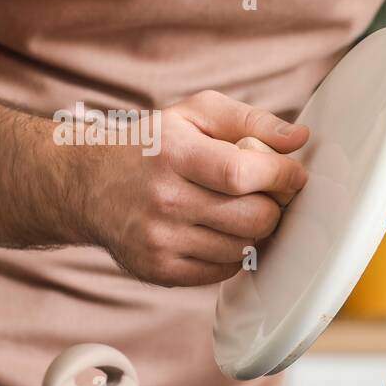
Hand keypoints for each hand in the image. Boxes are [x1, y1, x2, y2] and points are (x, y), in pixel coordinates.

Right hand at [83, 90, 309, 285]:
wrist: (85, 185)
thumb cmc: (154, 146)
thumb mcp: (195, 115)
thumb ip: (252, 122)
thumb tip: (301, 139)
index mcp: (172, 154)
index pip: (241, 173)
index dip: (281, 175)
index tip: (293, 173)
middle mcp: (162, 199)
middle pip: (253, 217)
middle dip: (273, 205)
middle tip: (265, 194)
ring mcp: (159, 240)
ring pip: (245, 247)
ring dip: (253, 230)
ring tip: (235, 210)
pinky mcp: (159, 271)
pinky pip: (225, 270)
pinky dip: (232, 252)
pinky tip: (215, 231)